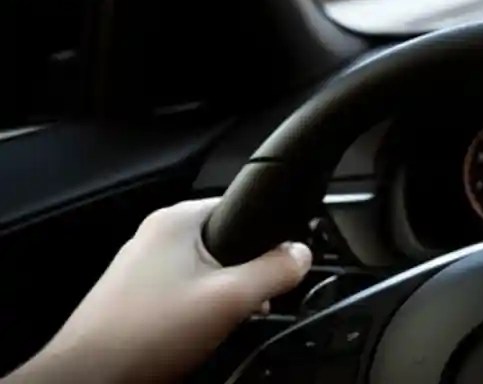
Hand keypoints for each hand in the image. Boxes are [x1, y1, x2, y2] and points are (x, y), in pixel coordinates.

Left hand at [6, 199, 310, 383]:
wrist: (89, 380)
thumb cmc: (151, 334)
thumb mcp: (230, 299)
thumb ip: (275, 271)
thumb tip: (301, 253)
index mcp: (176, 220)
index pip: (241, 208)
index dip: (269, 237)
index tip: (281, 268)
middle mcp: (155, 235)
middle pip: (226, 243)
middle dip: (247, 274)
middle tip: (254, 303)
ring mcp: (140, 267)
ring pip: (205, 271)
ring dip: (224, 296)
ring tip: (226, 323)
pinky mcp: (132, 297)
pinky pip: (183, 292)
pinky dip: (198, 309)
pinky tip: (199, 334)